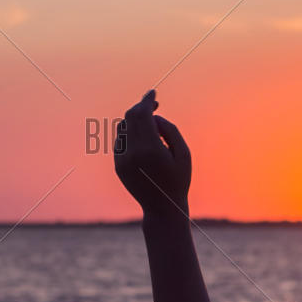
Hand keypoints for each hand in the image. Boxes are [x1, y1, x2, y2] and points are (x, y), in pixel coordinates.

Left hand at [114, 89, 191, 216]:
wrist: (161, 208)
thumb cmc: (178, 180)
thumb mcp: (184, 153)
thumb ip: (170, 130)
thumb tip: (153, 117)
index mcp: (150, 149)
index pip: (142, 114)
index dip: (147, 100)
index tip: (153, 92)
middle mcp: (132, 153)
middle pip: (130, 117)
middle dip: (141, 108)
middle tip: (154, 105)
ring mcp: (122, 160)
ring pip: (123, 128)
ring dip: (136, 121)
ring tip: (153, 130)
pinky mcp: (118, 165)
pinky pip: (121, 140)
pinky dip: (131, 134)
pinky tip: (144, 141)